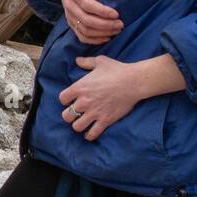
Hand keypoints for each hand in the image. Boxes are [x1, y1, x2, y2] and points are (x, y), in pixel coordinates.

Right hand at [58, 0, 121, 44]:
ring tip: (117, 30)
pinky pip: (81, 36)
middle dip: (105, 25)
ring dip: (102, 33)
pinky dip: (95, 40)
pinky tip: (107, 37)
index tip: (116, 14)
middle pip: (86, 20)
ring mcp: (69, 16)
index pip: (87, 4)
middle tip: (120, 24)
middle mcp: (69, 5)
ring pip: (85, 30)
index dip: (102, 11)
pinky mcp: (71, 24)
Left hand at [59, 54, 185, 140]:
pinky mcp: (105, 120)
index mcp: (80, 87)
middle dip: (69, 115)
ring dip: (78, 125)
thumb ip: (86, 62)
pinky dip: (90, 135)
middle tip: (76, 113)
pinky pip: (92, 134)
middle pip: (66, 116)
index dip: (66, 100)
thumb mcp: (99, 61)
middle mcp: (84, 102)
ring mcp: (94, 112)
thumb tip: (77, 60)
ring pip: (77, 127)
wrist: (134, 81)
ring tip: (83, 123)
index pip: (62, 99)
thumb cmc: (117, 70)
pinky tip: (90, 132)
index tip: (71, 100)